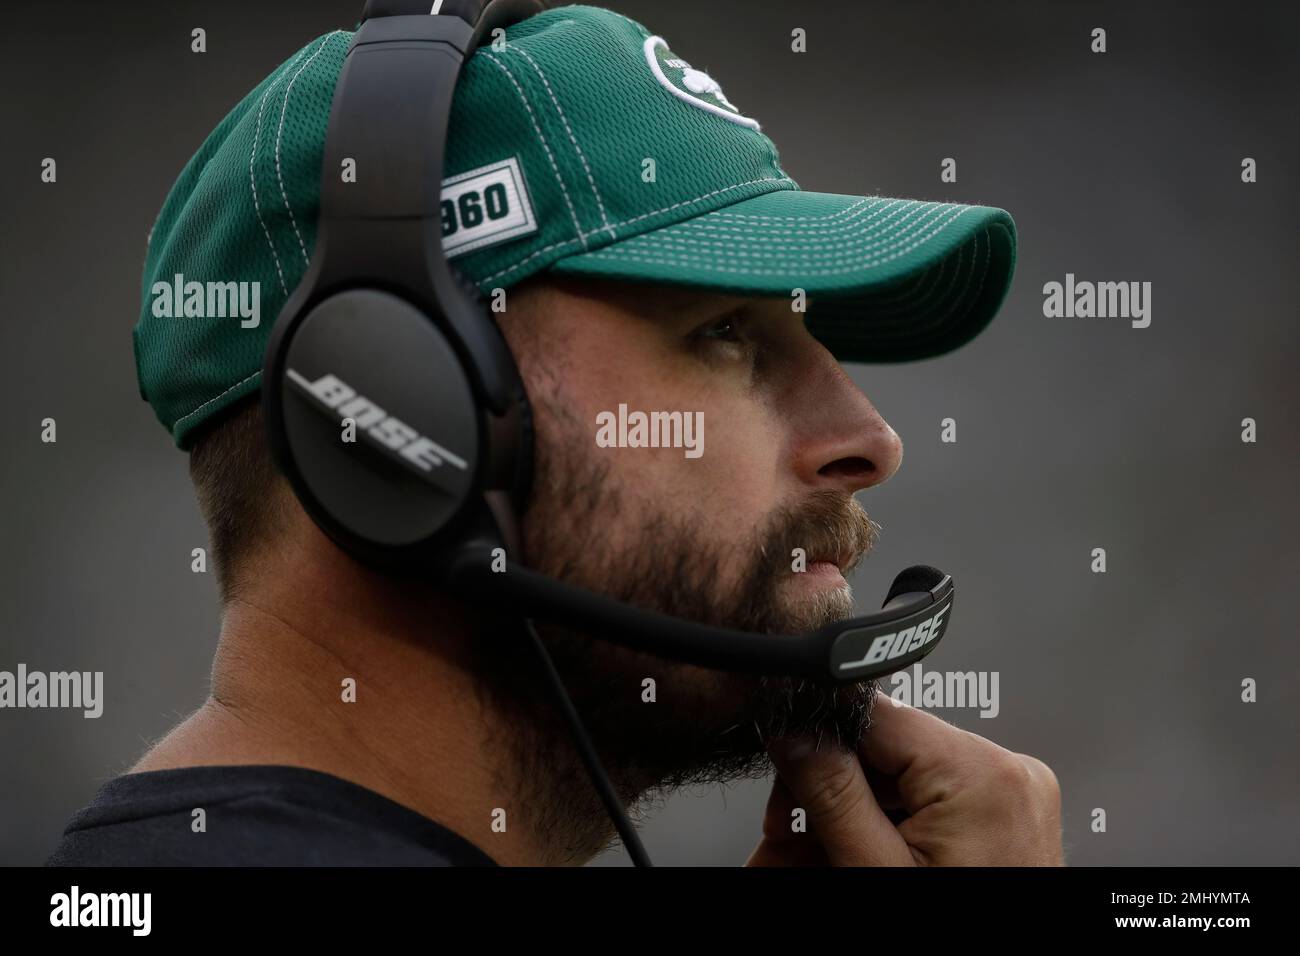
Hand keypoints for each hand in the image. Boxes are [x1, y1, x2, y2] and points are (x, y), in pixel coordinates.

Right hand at [747, 697, 1062, 865]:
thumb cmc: (957, 942)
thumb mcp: (876, 870)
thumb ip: (833, 794)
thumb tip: (795, 732)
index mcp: (980, 773)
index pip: (874, 715)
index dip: (819, 743)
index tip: (788, 778)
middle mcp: (1007, 770)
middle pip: (886, 749)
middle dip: (832, 790)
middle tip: (789, 835)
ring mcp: (1013, 791)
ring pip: (904, 775)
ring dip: (856, 810)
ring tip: (817, 856)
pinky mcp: (1008, 810)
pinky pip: (933, 795)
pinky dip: (894, 822)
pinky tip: (862, 853)